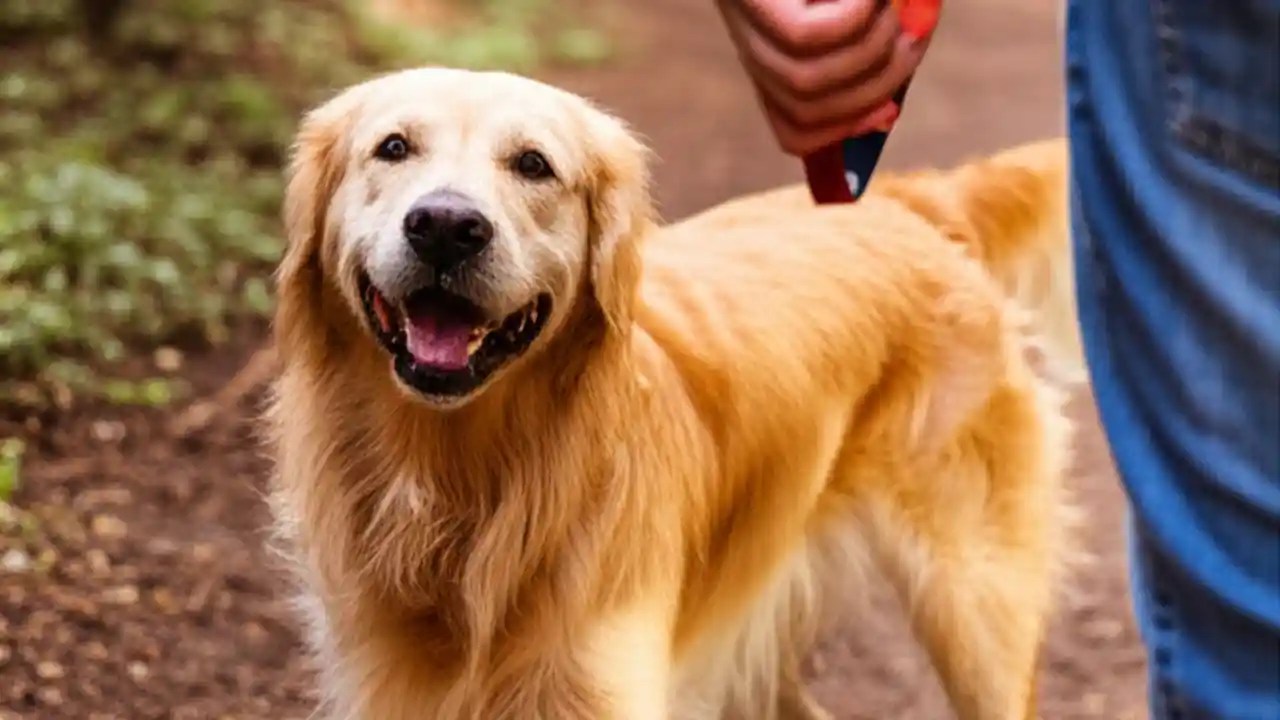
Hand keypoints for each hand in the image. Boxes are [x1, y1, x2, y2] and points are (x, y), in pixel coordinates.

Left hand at [716, 0, 930, 155]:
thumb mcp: (842, 9)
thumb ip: (861, 52)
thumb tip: (886, 116)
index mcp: (768, 54)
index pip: (792, 132)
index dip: (844, 134)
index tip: (891, 109)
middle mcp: (750, 45)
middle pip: (805, 109)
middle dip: (875, 89)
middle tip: (915, 44)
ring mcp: (746, 23)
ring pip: (808, 79)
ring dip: (872, 50)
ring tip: (895, 6)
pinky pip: (810, 36)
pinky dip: (858, 17)